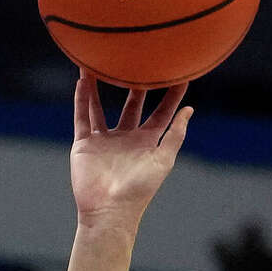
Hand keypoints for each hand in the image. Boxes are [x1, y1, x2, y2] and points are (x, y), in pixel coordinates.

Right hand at [70, 71, 192, 229]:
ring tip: (101, 62)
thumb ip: (175, 134)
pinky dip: (82, 99)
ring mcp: (104, 140)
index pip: (161, 114)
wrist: (109, 210)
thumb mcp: (163, 160)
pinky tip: (83, 79)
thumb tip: (189, 110)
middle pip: (131, 106)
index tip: (177, 74)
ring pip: (101, 107)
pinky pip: (82, 116)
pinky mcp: (84, 144)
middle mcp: (126, 139)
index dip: (169, 96)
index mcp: (148, 143)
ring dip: (100, 86)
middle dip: (134, 85)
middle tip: (138, 60)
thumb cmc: (140, 189)